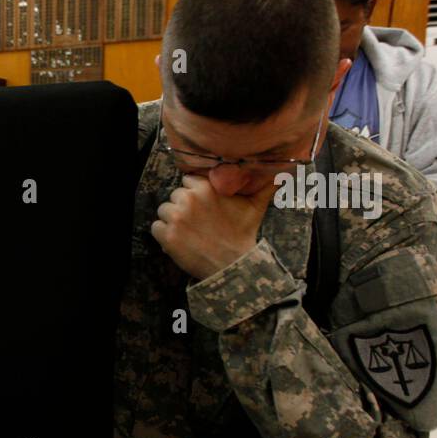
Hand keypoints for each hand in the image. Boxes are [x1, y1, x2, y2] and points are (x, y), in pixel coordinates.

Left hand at [150, 173, 277, 279]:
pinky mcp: (167, 235)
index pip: (188, 180)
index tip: (202, 205)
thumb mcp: (255, 206)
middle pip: (175, 195)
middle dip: (183, 207)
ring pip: (164, 211)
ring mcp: (176, 218)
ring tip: (189, 232)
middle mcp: (188, 199)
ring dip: (172, 220)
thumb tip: (280, 172)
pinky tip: (179, 241)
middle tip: (198, 222)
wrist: (232, 265)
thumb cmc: (242, 234)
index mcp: (206, 188)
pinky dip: (163, 235)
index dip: (194, 193)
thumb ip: (264, 185)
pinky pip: (156, 227)